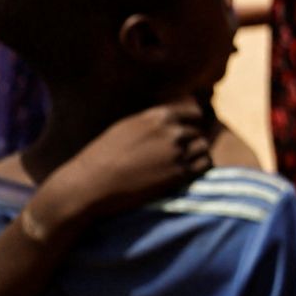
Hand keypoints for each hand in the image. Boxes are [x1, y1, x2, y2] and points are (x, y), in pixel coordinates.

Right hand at [36, 100, 210, 234]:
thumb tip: (169, 119)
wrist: (92, 184)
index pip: (193, 111)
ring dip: (197, 154)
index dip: (193, 122)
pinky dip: (201, 166)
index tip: (189, 131)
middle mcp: (170, 131)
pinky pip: (204, 165)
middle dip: (192, 140)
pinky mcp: (178, 174)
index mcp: (156, 116)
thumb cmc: (103, 156)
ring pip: (203, 147)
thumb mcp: (127, 127)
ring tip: (184, 163)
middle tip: (180, 154)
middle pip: (198, 130)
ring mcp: (176, 152)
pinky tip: (189, 172)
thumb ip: (151, 122)